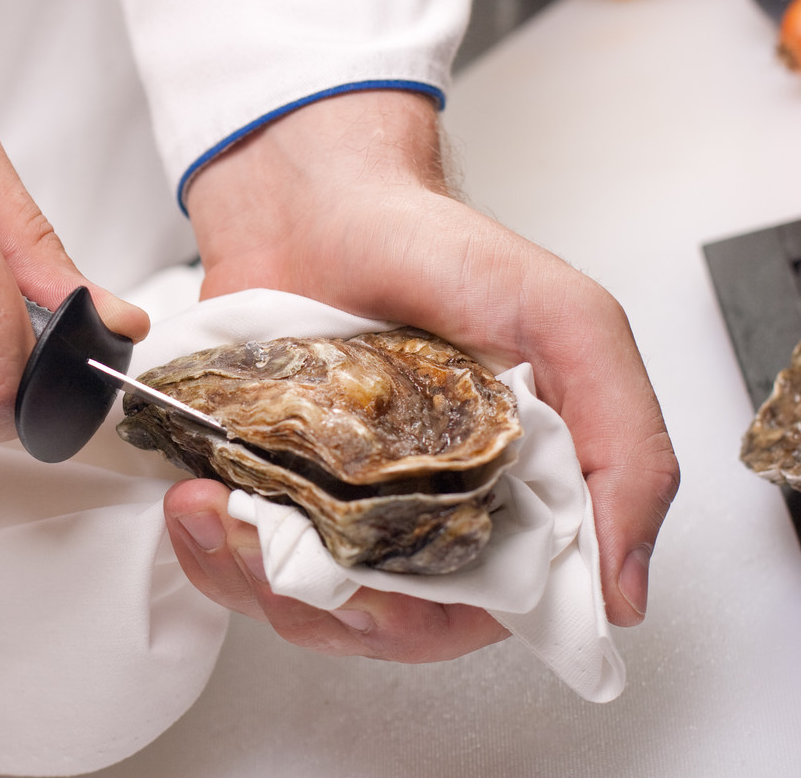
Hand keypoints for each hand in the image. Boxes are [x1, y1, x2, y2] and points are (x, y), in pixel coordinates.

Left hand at [164, 90, 677, 659]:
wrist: (322, 199)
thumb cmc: (442, 251)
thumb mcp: (567, 323)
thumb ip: (625, 445)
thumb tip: (624, 588)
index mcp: (507, 497)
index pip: (476, 613)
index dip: (420, 621)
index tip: (367, 589)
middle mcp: (424, 512)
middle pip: (375, 622)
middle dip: (313, 602)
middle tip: (264, 543)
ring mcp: (341, 501)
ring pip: (297, 599)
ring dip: (244, 575)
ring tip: (210, 511)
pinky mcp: (270, 481)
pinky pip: (236, 556)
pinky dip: (208, 547)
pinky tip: (195, 502)